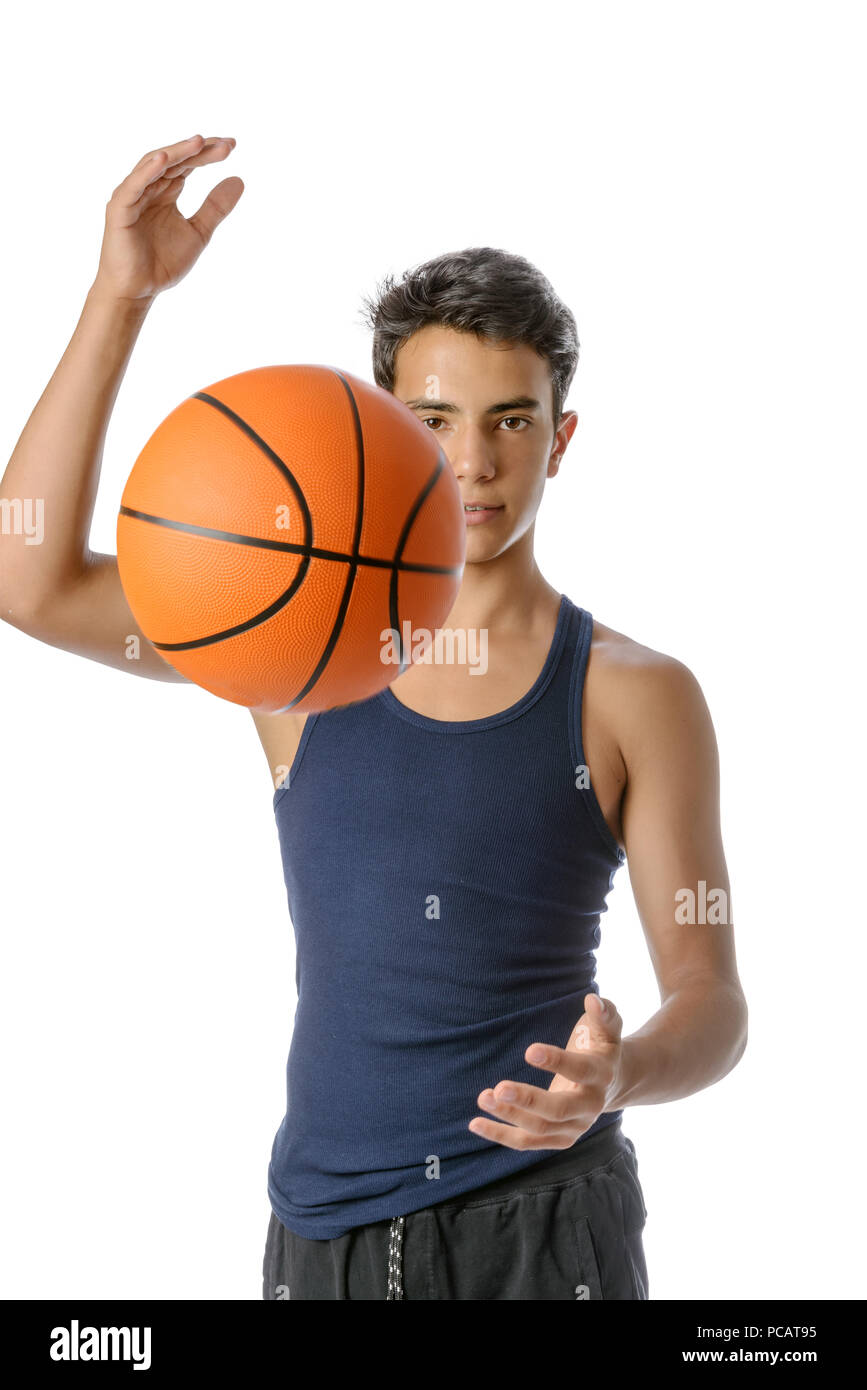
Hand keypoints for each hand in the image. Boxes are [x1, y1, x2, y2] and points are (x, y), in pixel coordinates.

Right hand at [92, 133, 243, 303]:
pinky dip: (147, 172)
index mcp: (166, 191)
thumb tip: (239, 180)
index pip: (189, 164)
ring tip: (199, 142)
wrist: (138, 291)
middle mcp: (149, 187)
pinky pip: (133, 186)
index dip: (208, 153)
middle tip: (227, 145)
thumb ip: (216, 208)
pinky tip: (164, 159)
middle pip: (175, 160)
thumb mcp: (199, 232)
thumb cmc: (162, 263)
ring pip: (154, 166)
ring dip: (176, 153)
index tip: (233, 145)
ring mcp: (132, 196)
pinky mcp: (119, 209)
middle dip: (199, 150)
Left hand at [468, 994, 623, 1149]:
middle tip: (500, 1087)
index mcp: (602, 1075)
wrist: (614, 1082)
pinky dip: (501, 1135)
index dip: (556, 1062)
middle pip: (559, 1110)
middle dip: (528, 1100)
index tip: (529, 1050)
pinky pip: (527, 1142)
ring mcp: (576, 1127)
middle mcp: (591, 1107)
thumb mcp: (608, 1029)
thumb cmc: (601, 1047)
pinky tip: (475, 1124)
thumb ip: (604, 1013)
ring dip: (509, 1116)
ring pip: (540, 1129)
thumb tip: (591, 1000)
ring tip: (483, 1097)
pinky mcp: (560, 1139)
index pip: (580, 1071)